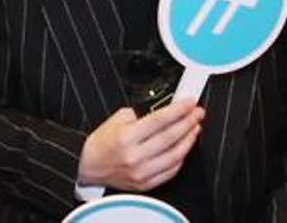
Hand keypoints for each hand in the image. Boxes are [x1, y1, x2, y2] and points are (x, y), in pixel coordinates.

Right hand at [77, 99, 203, 191]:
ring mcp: (141, 172)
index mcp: (126, 137)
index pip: (160, 120)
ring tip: (195, 127)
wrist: (88, 166)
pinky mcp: (145, 184)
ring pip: (175, 155)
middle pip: (170, 137)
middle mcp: (135, 156)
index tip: (190, 103)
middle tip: (197, 112)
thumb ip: (141, 113)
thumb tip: (166, 109)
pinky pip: (171, 171)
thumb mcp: (117, 119)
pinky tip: (185, 146)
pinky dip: (181, 157)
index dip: (179, 109)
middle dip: (188, 122)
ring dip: (189, 139)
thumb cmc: (102, 142)